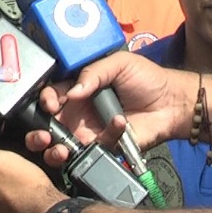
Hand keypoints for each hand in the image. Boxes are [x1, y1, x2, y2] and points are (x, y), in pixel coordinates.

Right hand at [31, 52, 194, 164]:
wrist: (172, 102)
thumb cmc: (146, 78)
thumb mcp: (118, 63)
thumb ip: (93, 72)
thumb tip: (72, 92)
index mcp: (79, 89)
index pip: (52, 95)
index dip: (46, 100)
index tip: (51, 104)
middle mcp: (80, 112)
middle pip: (49, 124)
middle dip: (39, 131)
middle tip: (45, 132)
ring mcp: (91, 131)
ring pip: (62, 145)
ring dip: (55, 149)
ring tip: (60, 147)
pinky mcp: (106, 146)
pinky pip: (97, 147)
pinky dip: (107, 136)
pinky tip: (121, 122)